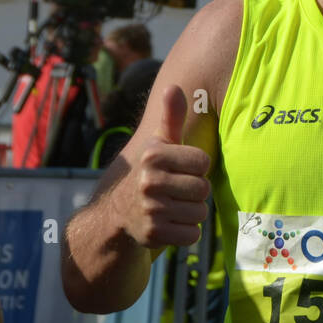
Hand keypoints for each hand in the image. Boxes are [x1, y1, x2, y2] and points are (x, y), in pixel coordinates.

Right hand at [113, 86, 210, 248]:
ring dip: (191, 212)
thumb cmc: (151, 171)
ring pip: (199, 213)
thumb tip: (173, 86)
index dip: (197, 167)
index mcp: (153, 155)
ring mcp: (150, 209)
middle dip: (195, 192)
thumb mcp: (159, 143)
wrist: (119, 212)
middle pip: (203, 189)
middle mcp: (149, 181)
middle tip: (176, 190)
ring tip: (172, 206)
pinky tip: (170, 223)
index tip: (180, 169)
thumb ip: (171, 116)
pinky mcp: (153, 235)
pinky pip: (192, 235)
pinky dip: (186, 232)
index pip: (204, 162)